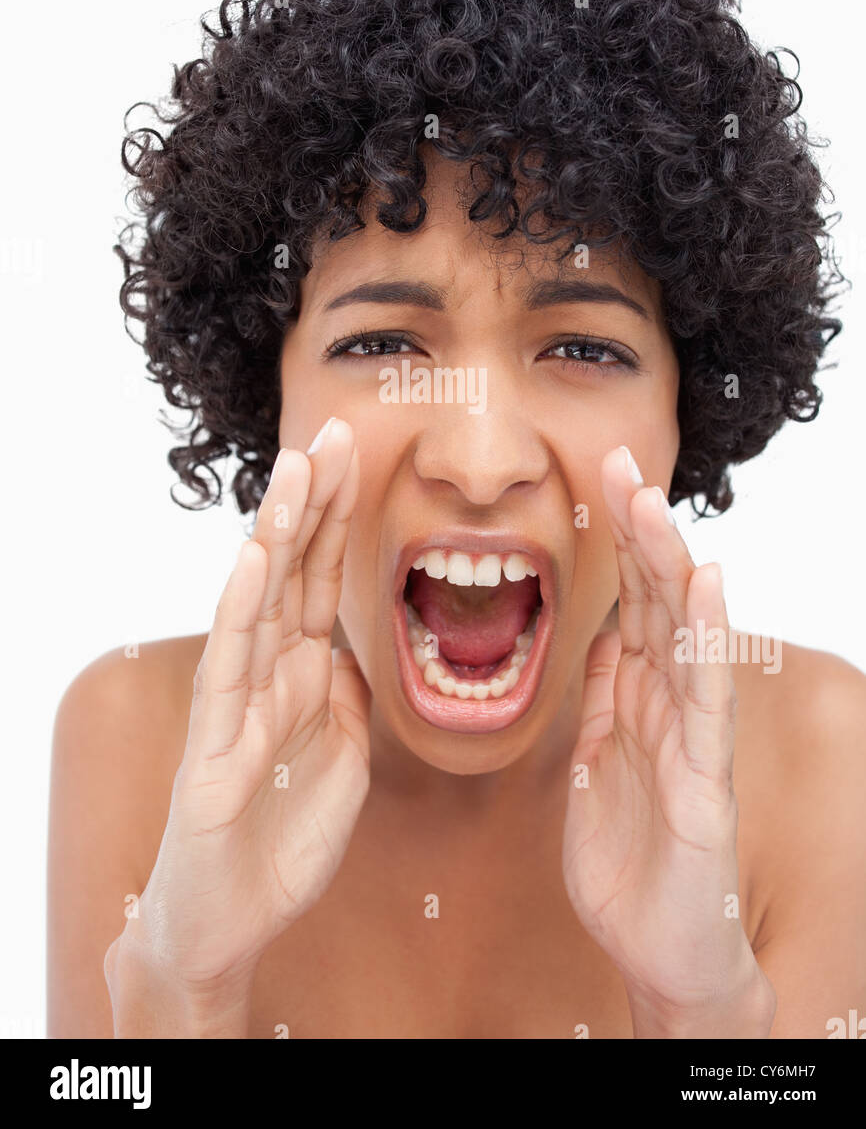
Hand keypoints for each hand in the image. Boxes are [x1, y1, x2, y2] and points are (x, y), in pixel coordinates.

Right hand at [117, 417, 368, 990]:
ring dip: (278, 531)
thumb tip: (357, 647)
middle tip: (333, 432)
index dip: (339, 514)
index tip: (357, 453)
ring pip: (259, 598)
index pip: (322, 576)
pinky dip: (244, 605)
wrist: (232, 916)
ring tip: (294, 470)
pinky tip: (256, 558)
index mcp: (303, 671)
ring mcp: (239, 697)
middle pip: (294, 569)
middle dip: (314, 499)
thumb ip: (348, 696)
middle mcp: (268, 669)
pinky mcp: (216, 738)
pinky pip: (231, 661)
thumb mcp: (344, 755)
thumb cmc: (281, 835)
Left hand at [562, 445, 774, 1034]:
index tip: (598, 476)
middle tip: (618, 461)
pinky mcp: (704, 772)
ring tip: (652, 501)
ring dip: (667, 560)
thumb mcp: (594, 761)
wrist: (659, 945)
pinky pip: (706, 693)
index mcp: (637, 695)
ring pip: (682, 630)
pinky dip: (708, 634)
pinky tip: (707, 583)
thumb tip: (597, 635)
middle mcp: (670, 701)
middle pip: (656, 598)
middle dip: (637, 529)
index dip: (616, 539)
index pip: (629, 600)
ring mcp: (691, 731)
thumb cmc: (631, 857)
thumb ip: (602, 697)